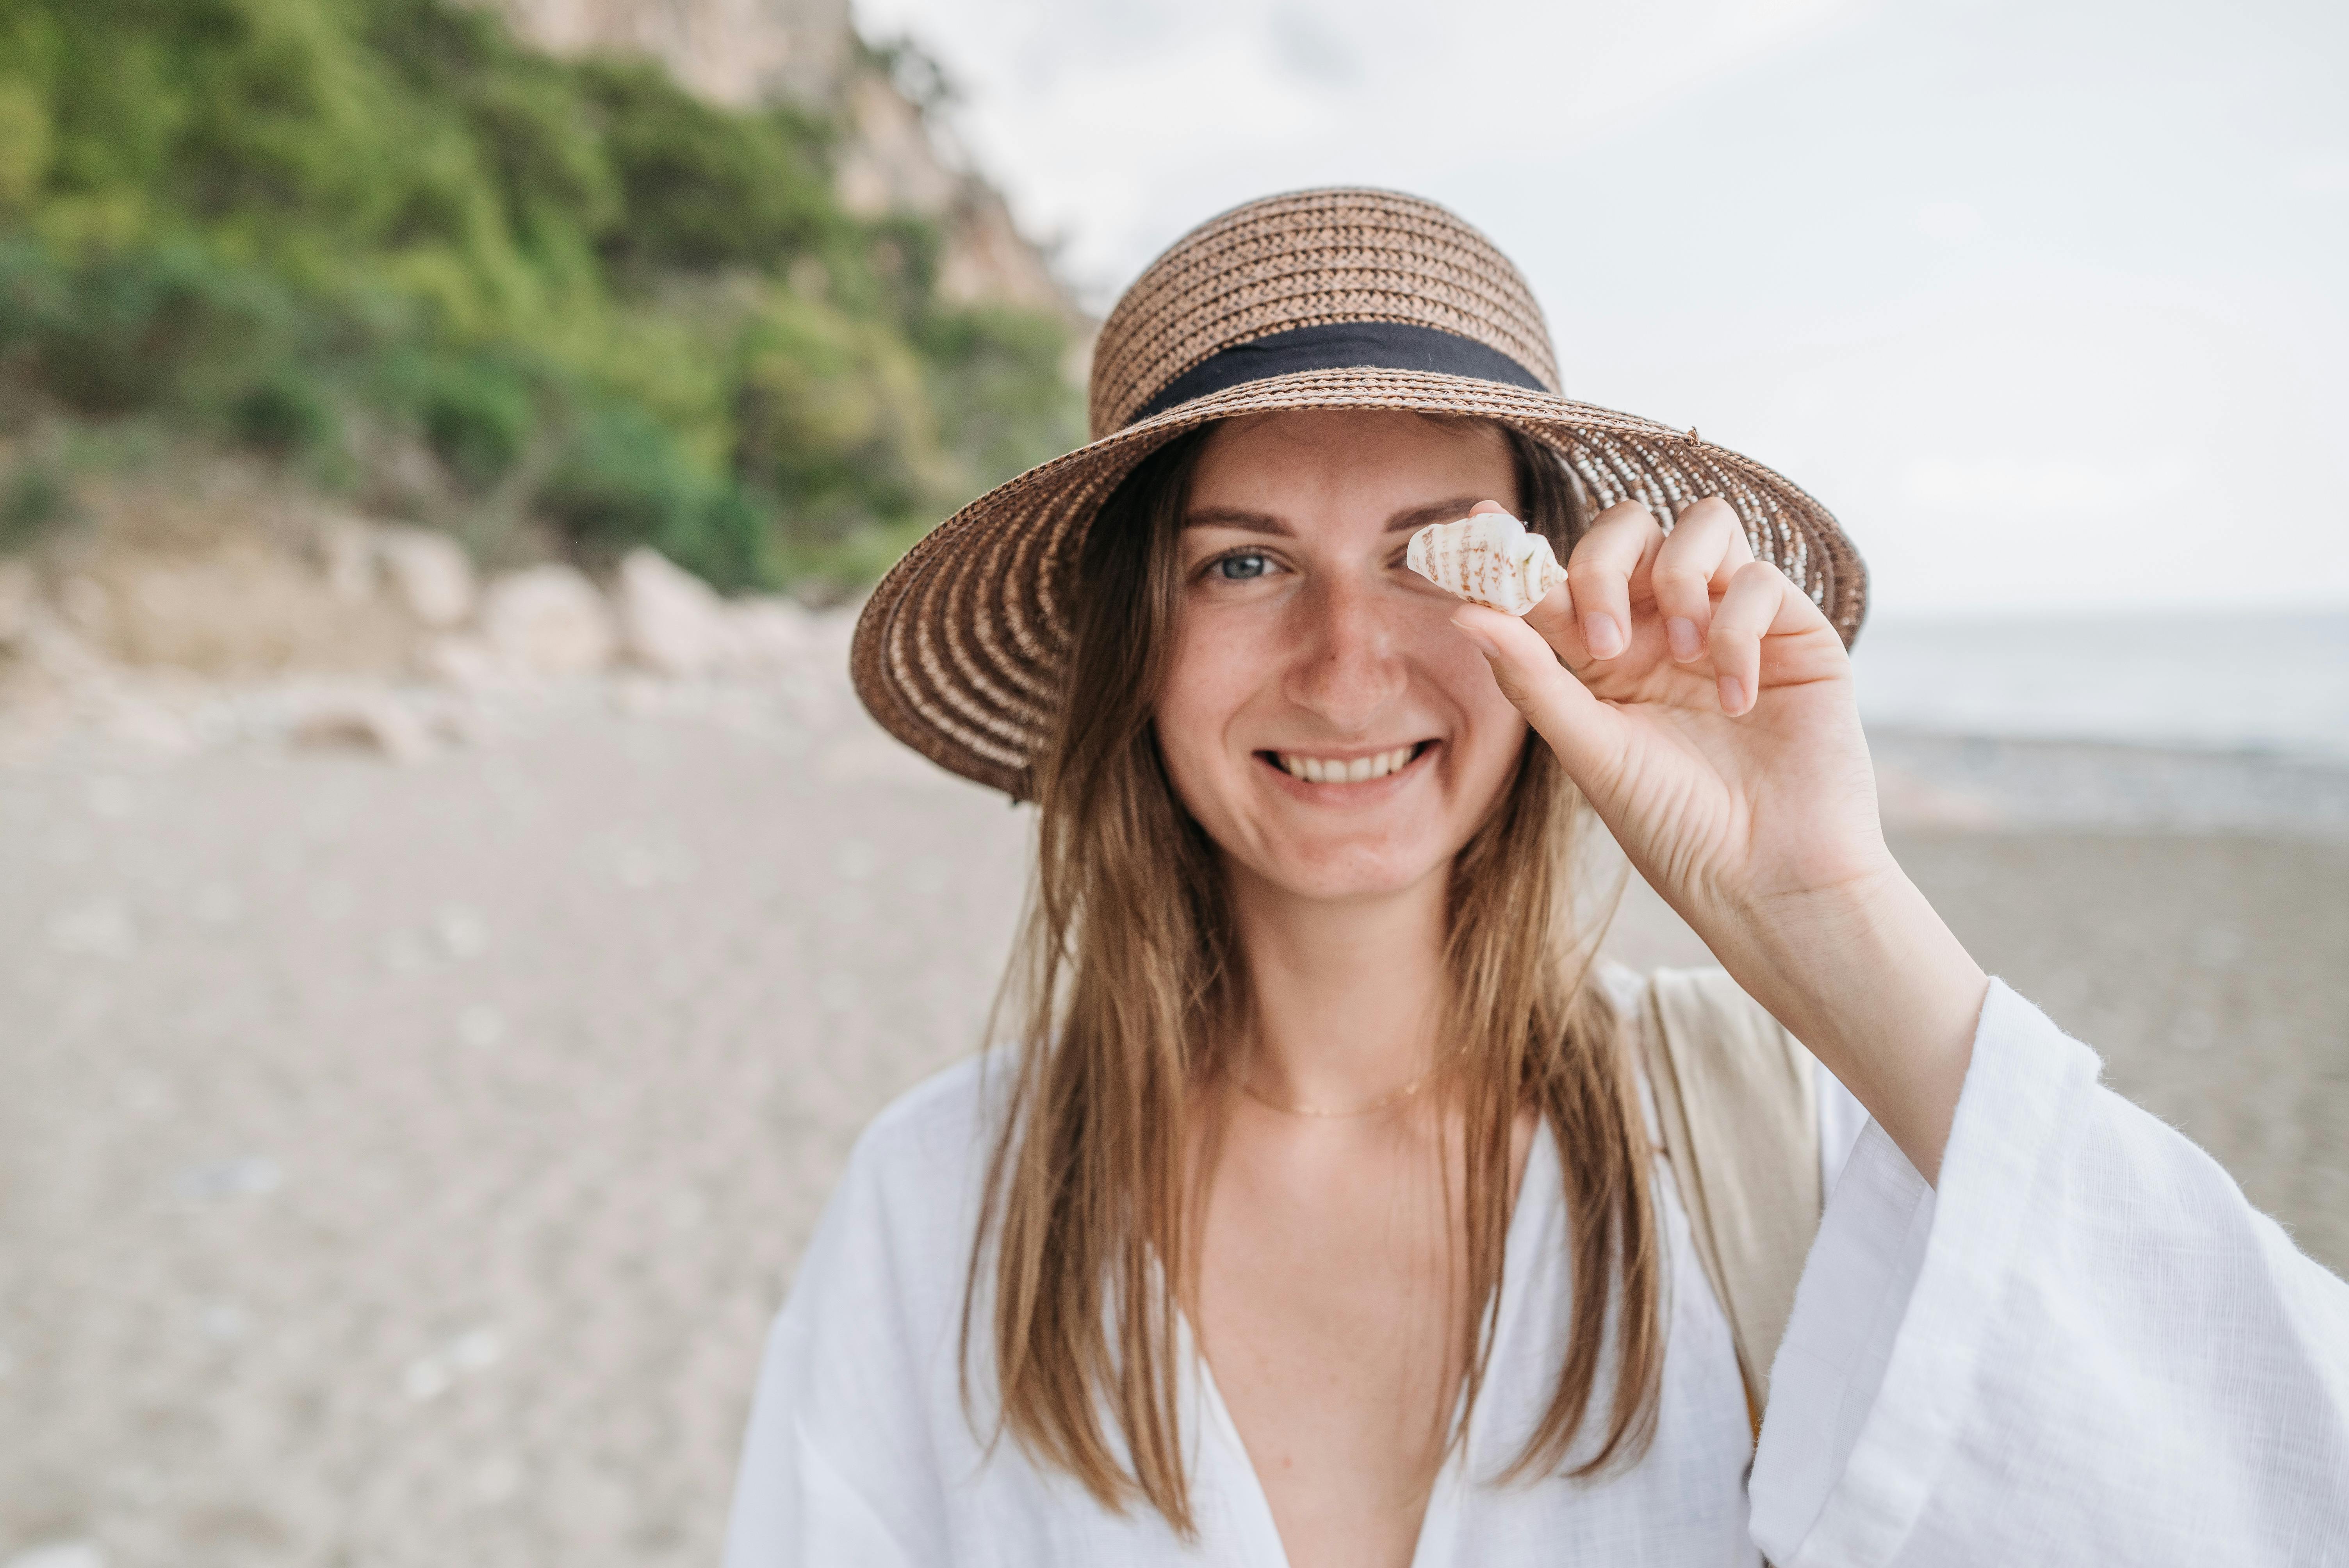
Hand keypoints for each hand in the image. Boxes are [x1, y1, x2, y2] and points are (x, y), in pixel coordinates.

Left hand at [1449, 498, 1987, 1179]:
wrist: (1770, 878)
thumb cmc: (1676, 828)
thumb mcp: (1590, 751)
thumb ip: (1532, 678)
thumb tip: (1464, 614)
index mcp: (1606, 656)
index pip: (1556, 577)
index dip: (1516, 544)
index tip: (1476, 517)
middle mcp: (1666, 628)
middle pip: (1629, 526)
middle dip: (1604, 563)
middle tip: (1603, 641)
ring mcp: (1730, 622)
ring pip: (1704, 522)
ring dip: (1678, 578)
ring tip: (1682, 656)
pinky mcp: (1794, 631)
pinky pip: (1758, 577)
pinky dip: (1738, 630)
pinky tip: (1737, 702)